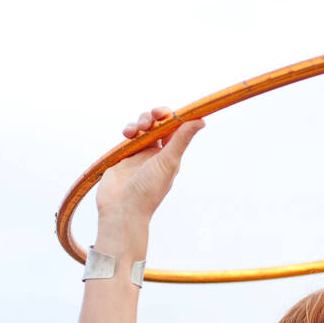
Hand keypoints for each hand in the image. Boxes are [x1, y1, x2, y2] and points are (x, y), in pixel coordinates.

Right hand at [95, 105, 205, 224]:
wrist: (121, 209)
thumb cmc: (148, 191)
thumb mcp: (168, 162)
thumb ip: (182, 139)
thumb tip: (201, 120)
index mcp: (170, 156)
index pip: (174, 129)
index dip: (170, 117)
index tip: (163, 113)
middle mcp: (156, 154)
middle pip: (157, 124)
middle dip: (153, 117)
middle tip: (150, 118)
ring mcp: (139, 154)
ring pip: (141, 128)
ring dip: (139, 122)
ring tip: (134, 130)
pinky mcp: (124, 156)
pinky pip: (128, 136)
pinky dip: (128, 130)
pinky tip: (126, 134)